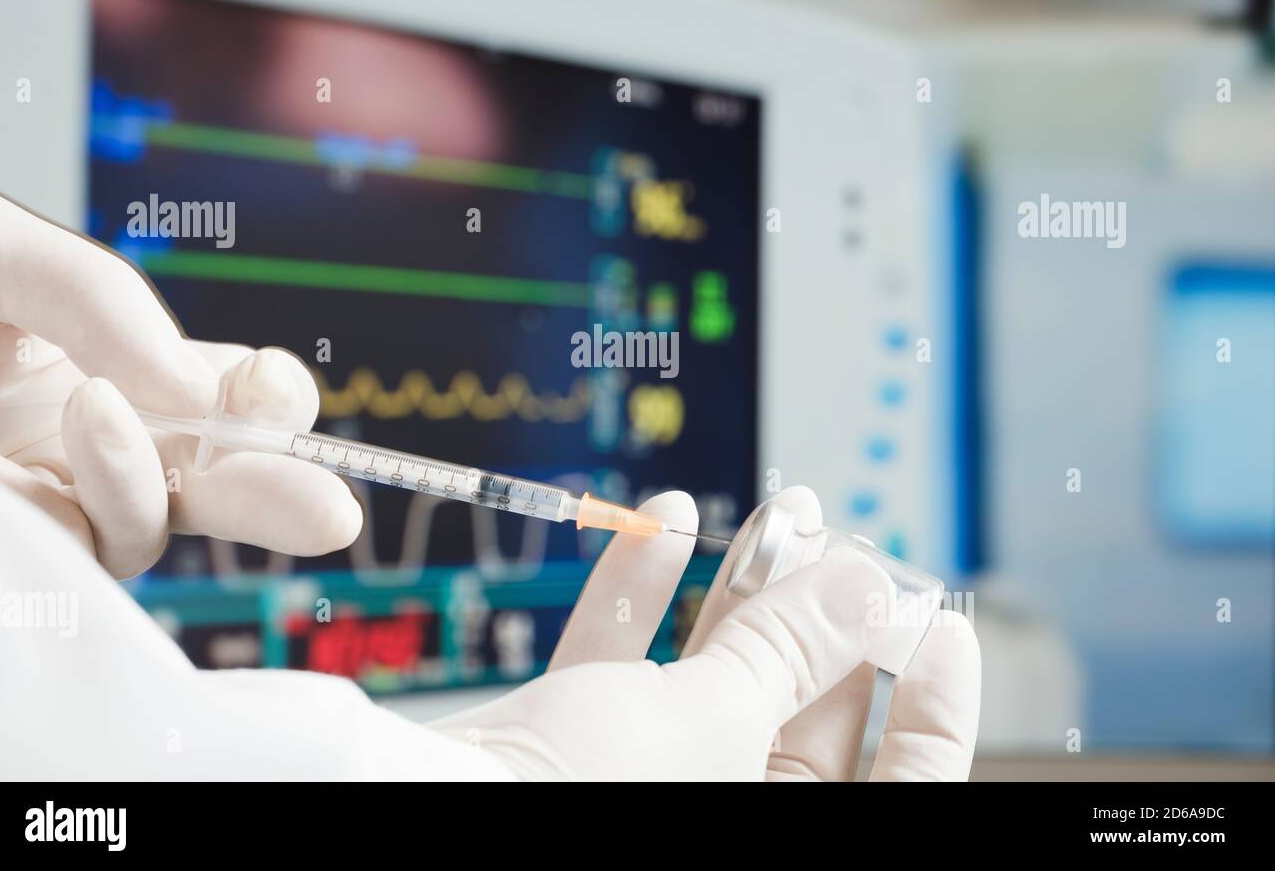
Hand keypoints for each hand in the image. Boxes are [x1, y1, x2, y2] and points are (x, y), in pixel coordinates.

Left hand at [0, 186, 362, 576]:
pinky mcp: (17, 547)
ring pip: (158, 528)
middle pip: (219, 480)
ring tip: (98, 407)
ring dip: (152, 481)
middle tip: (330, 516)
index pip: (228, 397)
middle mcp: (100, 439)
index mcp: (114, 364)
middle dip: (283, 496)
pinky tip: (72, 428)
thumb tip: (201, 397)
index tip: (265, 387)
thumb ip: (103, 302)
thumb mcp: (5, 252)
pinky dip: (104, 488)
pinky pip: (91, 544)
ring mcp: (56, 495)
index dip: (268, 399)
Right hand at [430, 488, 980, 779]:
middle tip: (835, 536)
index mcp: (781, 828)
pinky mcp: (574, 746)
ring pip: (714, 675)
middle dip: (822, 613)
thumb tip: (870, 585)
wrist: (401, 806)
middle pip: (806, 709)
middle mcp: (720, 809)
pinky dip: (641, 595)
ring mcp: (645, 782)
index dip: (934, 702)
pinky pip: (625, 665)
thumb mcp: (713, 717)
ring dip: (738, 590)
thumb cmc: (574, 798)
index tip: (941, 617)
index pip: (902, 780)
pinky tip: (664, 523)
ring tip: (773, 512)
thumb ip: (793, 647)